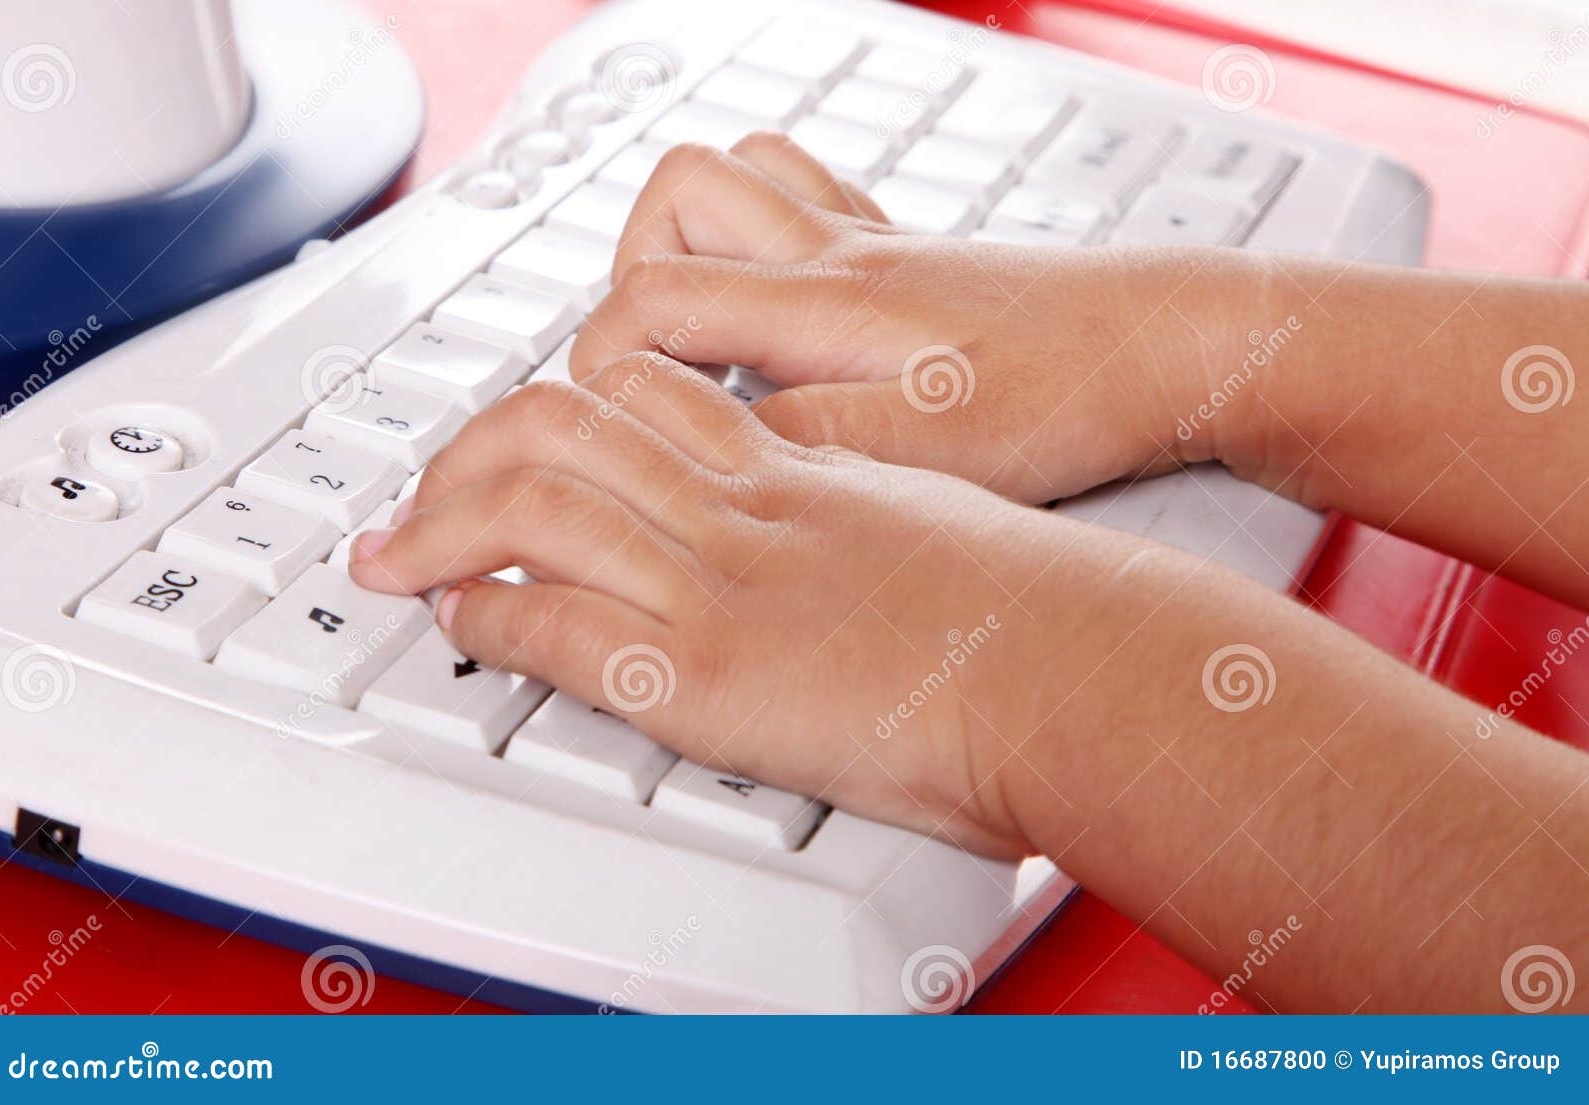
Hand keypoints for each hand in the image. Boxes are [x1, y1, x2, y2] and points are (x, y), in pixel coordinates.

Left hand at [350, 352, 1095, 856]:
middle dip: (467, 453)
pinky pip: (559, 627)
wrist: (1075, 666)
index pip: (644, 393)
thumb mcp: (933, 524)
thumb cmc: (1034, 610)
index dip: (560, 402)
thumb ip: (859, 517)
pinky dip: (492, 620)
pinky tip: (465, 625)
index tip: (521, 435)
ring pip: (537, 504)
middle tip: (425, 495)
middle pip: (565, 426)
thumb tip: (836, 538)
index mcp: (799, 468)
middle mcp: (744, 510)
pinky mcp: (710, 678)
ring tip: (403, 554)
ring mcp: (719, 587)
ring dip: (444, 526)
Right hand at [568, 132, 1266, 503]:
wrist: (1163, 343)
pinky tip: (784, 297)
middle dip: (630, 276)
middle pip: (679, 197)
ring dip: (692, 235)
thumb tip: (712, 444)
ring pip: (741, 174)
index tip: (607, 427)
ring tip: (699, 322)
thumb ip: (807, 442)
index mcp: (826, 304)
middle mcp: (839, 254)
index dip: (600, 362)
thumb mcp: (931, 452)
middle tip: (646, 365)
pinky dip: (765, 227)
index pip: (654, 297)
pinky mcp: (908, 253)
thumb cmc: (1069, 394)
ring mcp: (874, 242)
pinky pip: (808, 193)